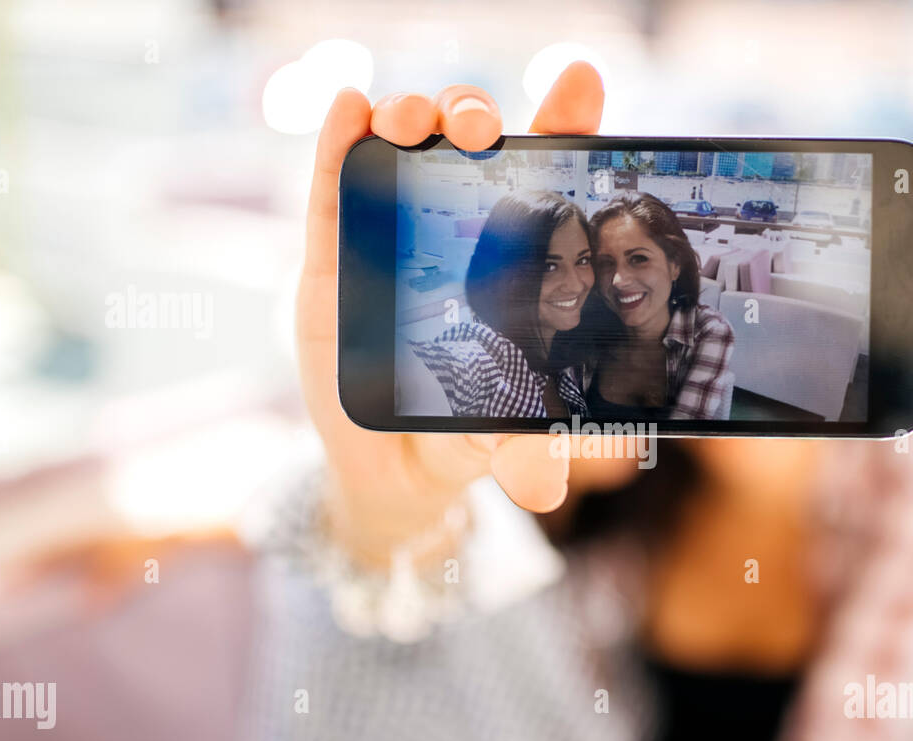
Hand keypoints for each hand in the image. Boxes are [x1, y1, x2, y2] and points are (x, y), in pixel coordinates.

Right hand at [295, 63, 603, 567]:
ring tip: (414, 123)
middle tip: (479, 130)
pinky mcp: (332, 253)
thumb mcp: (500, 440)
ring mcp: (391, 233)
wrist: (389, 462)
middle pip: (469, 144)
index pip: (545, 174)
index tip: (580, 80)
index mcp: (514, 255)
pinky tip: (348, 108)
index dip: (564, 120)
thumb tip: (544, 489)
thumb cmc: (462, 430)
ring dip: (411, 116)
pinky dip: (337, 140)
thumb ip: (523, 451)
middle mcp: (455, 231)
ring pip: (403, 148)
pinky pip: (331, 184)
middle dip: (474, 114)